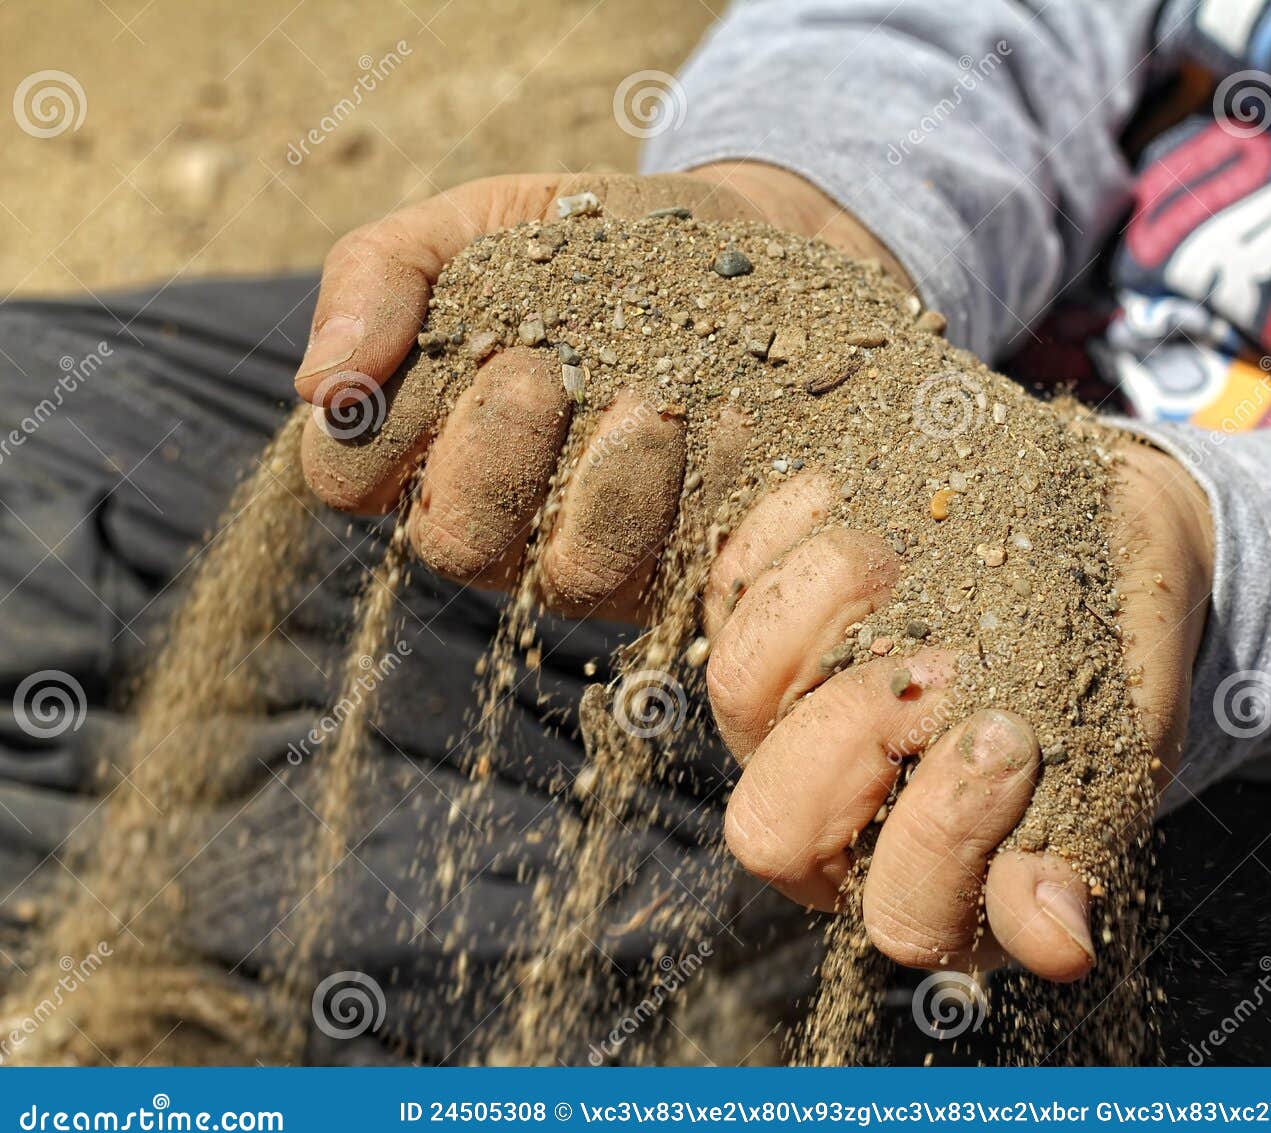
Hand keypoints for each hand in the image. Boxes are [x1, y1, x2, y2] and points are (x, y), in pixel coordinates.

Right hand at [296, 164, 904, 613]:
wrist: (750, 243)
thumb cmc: (592, 239)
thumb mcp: (477, 223)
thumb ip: (382, 276)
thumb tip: (321, 384)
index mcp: (424, 439)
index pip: (345, 476)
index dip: (383, 424)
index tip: (454, 348)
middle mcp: (500, 515)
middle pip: (452, 541)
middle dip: (495, 448)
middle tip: (542, 369)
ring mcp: (594, 550)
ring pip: (571, 571)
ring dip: (606, 481)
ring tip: (651, 401)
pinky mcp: (688, 566)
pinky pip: (681, 566)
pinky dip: (701, 491)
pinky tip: (724, 423)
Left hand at [705, 439, 1211, 981]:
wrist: (1103, 537)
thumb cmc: (1113, 659)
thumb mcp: (1114, 746)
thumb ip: (1078, 839)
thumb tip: (1058, 946)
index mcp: (923, 876)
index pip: (902, 914)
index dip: (945, 838)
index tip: (1011, 737)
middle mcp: (832, 809)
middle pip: (775, 826)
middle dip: (864, 728)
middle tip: (952, 654)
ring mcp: (778, 714)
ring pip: (739, 686)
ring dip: (830, 610)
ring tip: (908, 559)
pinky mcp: (751, 614)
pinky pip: (734, 575)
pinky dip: (800, 526)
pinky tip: (870, 505)